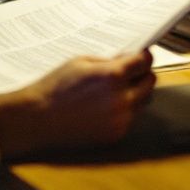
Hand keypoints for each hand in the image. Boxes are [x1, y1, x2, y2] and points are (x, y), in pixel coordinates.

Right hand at [0, 50, 155, 157]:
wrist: (39, 118)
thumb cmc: (55, 87)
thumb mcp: (80, 63)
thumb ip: (108, 61)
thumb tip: (127, 61)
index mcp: (113, 76)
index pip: (144, 62)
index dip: (144, 56)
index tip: (142, 55)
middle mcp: (122, 99)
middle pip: (150, 83)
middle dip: (143, 74)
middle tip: (131, 71)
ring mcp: (121, 119)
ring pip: (143, 101)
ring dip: (135, 93)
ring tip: (114, 90)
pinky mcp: (116, 134)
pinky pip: (130, 118)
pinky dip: (124, 110)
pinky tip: (104, 106)